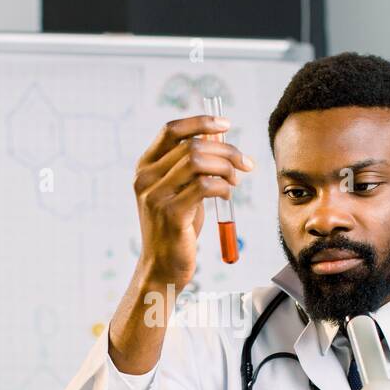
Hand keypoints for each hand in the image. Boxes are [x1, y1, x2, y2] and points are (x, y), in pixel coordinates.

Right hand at [131, 115, 254, 287]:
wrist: (163, 266)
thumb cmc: (177, 227)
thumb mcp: (180, 190)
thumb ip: (192, 165)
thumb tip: (218, 136)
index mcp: (145, 167)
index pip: (171, 130)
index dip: (200, 122)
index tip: (226, 125)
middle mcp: (146, 178)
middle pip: (192, 145)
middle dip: (226, 150)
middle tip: (244, 163)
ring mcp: (156, 196)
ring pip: (199, 162)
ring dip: (226, 168)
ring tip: (234, 181)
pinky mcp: (172, 214)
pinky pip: (205, 186)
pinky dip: (223, 187)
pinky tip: (226, 196)